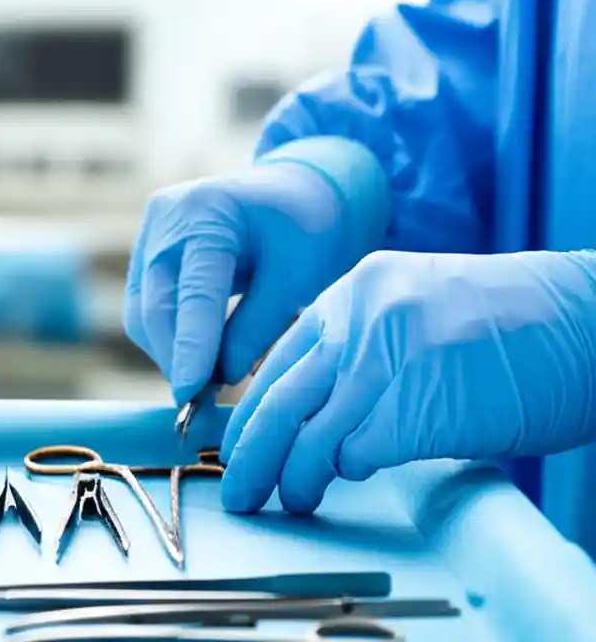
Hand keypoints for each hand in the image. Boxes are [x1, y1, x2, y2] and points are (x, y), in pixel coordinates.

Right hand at [124, 138, 386, 403]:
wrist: (295, 191)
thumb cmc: (307, 227)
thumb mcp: (298, 274)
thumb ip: (257, 325)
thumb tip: (222, 376)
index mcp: (208, 212)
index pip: (193, 292)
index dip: (191, 347)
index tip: (191, 394)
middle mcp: (166, 218)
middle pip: (157, 306)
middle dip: (177, 359)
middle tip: (199, 405)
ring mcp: (149, 233)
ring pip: (144, 313)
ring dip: (170, 353)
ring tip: (205, 384)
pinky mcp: (146, 251)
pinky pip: (146, 307)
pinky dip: (169, 338)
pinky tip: (197, 358)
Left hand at [220, 250, 595, 514]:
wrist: (590, 324)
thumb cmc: (514, 329)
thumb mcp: (416, 310)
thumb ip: (362, 349)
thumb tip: (312, 412)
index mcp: (355, 292)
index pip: (279, 361)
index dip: (250, 412)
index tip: (234, 446)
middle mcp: (360, 319)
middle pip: (280, 400)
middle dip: (249, 454)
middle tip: (237, 492)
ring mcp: (386, 360)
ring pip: (310, 435)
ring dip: (294, 478)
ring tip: (292, 501)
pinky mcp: (416, 405)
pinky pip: (359, 453)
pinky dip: (351, 472)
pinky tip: (357, 477)